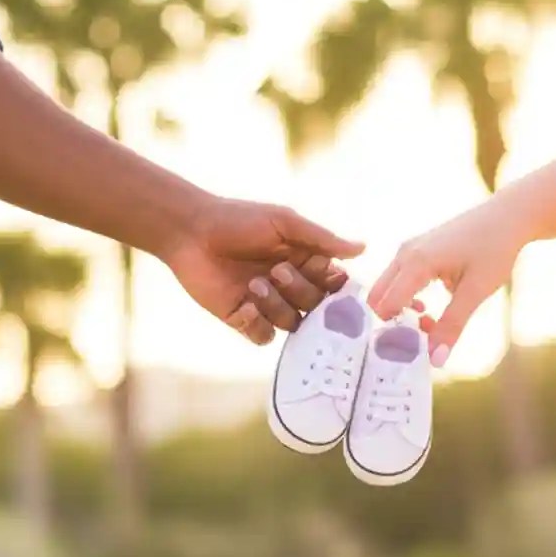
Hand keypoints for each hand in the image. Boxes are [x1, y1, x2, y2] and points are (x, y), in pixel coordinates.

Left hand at [163, 198, 364, 344]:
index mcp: (305, 262)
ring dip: (277, 305)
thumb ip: (322, 239)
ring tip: (253, 283)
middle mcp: (291, 286)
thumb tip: (364, 247)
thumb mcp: (284, 222)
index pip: (334, 284)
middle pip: (316, 306)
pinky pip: (264, 337)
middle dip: (300, 290)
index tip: (326, 275)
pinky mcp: (244, 319)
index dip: (334, 285)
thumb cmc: (238, 219)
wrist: (191, 231)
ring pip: (293, 324)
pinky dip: (259, 324)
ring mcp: (268, 305)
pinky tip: (246, 306)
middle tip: (277, 270)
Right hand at [368, 199, 526, 366]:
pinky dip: (405, 299)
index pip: (386, 306)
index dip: (394, 333)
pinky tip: (428, 307)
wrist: (507, 216)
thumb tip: (435, 360)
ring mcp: (408, 249)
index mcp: (416, 262)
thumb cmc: (494, 249)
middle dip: (392, 323)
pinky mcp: (415, 249)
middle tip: (419, 339)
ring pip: (386, 289)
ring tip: (429, 323)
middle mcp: (405, 254)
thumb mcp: (475, 292)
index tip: (412, 351)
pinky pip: (397, 280)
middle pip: (377, 297)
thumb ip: (452, 326)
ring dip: (400, 311)